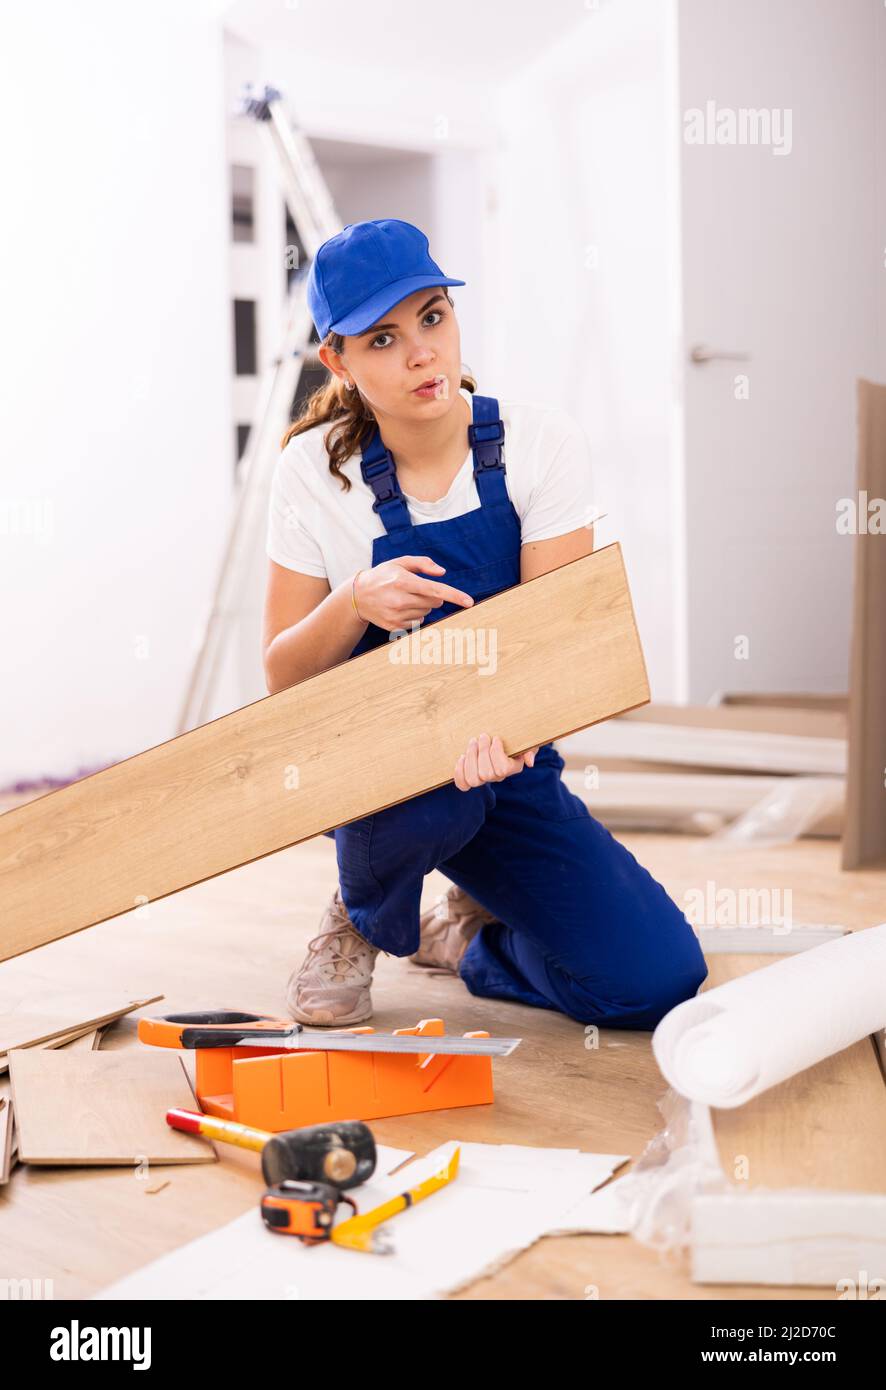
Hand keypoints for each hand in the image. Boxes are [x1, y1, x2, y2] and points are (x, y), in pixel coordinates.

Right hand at [352, 556, 472, 631]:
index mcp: (403, 581)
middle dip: (432, 596)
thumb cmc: (383, 575)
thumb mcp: (400, 562)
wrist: (358, 596)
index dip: (454, 596)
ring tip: (404, 598)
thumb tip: (442, 572)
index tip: (469, 602)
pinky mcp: (393, 626)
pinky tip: (400, 608)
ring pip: (426, 613)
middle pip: (434, 602)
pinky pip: (417, 622)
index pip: (435, 590)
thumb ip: (422, 563)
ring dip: (422, 606)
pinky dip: (414, 616)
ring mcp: (396, 615)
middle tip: (416, 589)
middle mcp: (400, 600)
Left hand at [454, 732, 540, 790]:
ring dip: (471, 758)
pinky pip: (463, 784)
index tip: (497, 738)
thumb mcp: (528, 741)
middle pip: (486, 774)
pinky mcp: (471, 776)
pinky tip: (462, 757)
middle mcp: (498, 776)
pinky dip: (459, 772)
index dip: (497, 753)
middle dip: (482, 752)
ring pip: (473, 779)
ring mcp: (484, 778)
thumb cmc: (517, 737)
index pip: (503, 769)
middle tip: (483, 736)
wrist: (504, 736)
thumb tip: (529, 762)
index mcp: (513, 768)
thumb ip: (531, 750)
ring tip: (472, 743)